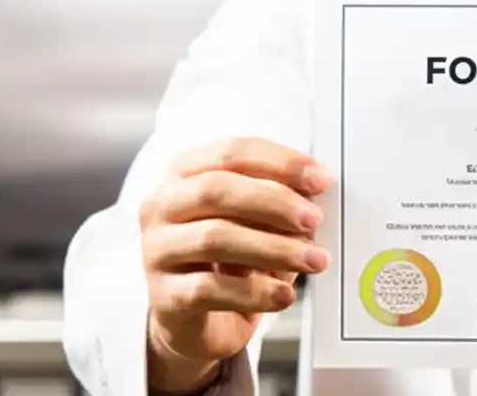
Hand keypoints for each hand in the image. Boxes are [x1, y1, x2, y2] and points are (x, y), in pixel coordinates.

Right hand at [138, 138, 331, 392]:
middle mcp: (162, 207)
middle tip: (314, 219)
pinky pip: (210, 289)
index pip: (231, 153)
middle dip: (274, 201)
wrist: (198, 323)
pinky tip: (284, 295)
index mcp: (184, 174)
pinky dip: (255, 292)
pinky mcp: (163, 297)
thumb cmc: (230, 260)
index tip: (320, 179)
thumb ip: (278, 203)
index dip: (280, 163)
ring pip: (215, 238)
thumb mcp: (255, 223)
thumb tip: (316, 195)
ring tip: (313, 260)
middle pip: (217, 189)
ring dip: (274, 248)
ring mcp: (156, 252)